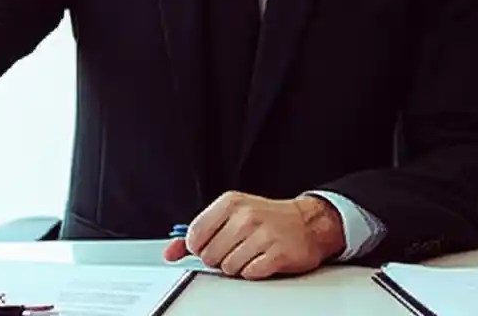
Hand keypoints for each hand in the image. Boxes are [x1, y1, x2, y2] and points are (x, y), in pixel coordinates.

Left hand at [162, 192, 345, 278]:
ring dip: (237, 267)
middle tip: (234, 250)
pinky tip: (261, 260)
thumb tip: (170, 252)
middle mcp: (246, 217)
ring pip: (228, 267)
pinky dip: (253, 272)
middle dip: (219, 259)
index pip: (195, 235)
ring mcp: (263, 235)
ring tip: (250, 254)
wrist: (307, 222)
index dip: (199, 247)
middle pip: (210, 255)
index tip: (209, 246)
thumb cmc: (265, 219)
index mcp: (230, 204)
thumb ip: (198, 234)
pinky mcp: (278, 254)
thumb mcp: (230, 216)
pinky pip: (250, 274)